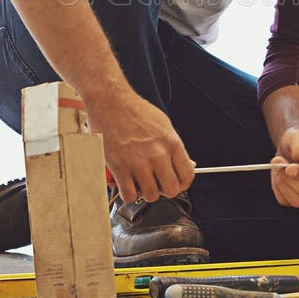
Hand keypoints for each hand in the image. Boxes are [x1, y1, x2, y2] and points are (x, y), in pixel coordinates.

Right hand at [86, 88, 194, 203]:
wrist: (111, 101)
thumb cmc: (134, 110)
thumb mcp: (164, 124)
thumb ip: (174, 147)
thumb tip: (184, 164)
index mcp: (171, 143)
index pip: (187, 176)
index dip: (182, 184)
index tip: (176, 183)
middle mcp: (157, 154)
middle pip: (171, 190)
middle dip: (164, 189)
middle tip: (157, 182)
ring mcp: (138, 163)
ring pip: (150, 195)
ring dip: (146, 191)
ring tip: (141, 180)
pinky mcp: (119, 167)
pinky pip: (129, 195)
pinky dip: (128, 193)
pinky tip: (127, 182)